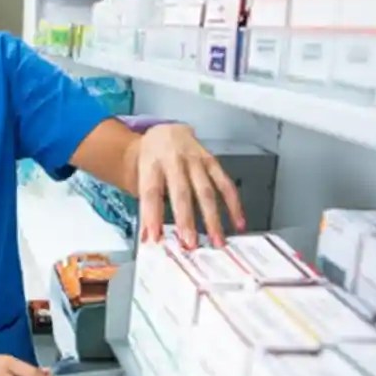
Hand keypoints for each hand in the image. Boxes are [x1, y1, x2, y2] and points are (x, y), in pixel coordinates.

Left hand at [134, 123, 245, 247]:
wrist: (164, 133)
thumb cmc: (150, 160)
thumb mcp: (138, 178)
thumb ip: (145, 208)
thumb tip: (149, 238)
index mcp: (151, 163)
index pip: (151, 192)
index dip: (152, 216)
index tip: (154, 237)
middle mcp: (174, 159)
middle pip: (181, 192)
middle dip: (186, 219)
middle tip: (189, 242)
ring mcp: (195, 159)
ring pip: (205, 190)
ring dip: (212, 218)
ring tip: (216, 240)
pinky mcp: (211, 161)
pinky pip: (224, 183)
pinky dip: (233, 204)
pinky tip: (237, 222)